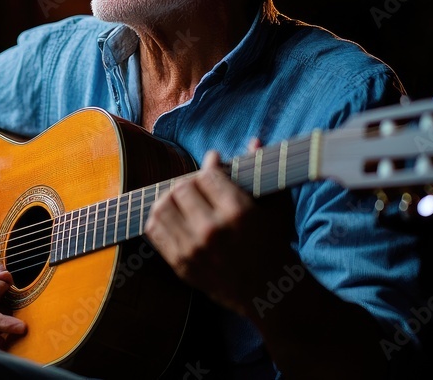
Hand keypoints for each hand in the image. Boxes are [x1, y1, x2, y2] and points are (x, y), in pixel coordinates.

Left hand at [144, 140, 295, 316]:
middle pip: (182, 188)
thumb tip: (253, 140)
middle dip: (190, 182)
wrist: (269, 292)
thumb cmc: (276, 244)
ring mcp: (194, 249)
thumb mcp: (278, 206)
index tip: (214, 167)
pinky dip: (159, 218)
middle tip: (198, 186)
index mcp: (238, 213)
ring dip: (170, 198)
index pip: (208, 175)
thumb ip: (263, 172)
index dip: (210, 167)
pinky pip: (154, 231)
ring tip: (182, 200)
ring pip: (162, 206)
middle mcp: (213, 231)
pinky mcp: (181, 264)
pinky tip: (172, 217)